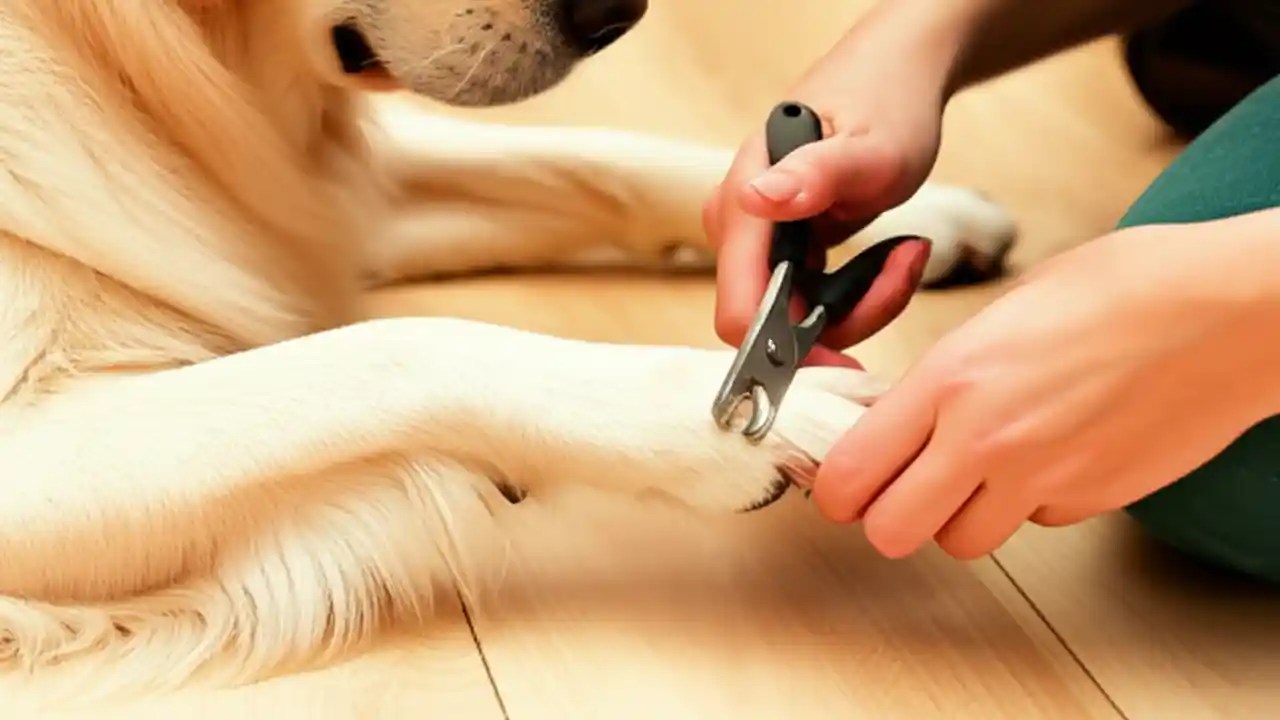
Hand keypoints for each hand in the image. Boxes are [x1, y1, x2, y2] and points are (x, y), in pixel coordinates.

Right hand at [705, 25, 955, 365]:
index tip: (847, 363)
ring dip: (862, 304)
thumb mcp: (867, 146)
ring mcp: (758, 244)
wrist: (894, 79)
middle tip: (903, 267)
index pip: (740, 311)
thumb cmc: (884, 102)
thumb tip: (756, 200)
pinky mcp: (782, 254)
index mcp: (744, 202)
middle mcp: (739, 228)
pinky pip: (815, 304)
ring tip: (906, 252)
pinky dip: (860, 294)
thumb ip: (816, 174)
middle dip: (845, 319)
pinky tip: (893, 252)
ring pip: (800, 321)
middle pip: (774, 325)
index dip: (786, 353)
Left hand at [810, 219, 1279, 559]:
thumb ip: (946, 372)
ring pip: (961, 542)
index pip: (852, 470)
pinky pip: (1033, 523)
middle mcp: (988, 438)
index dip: (836, 488)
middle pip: (891, 531)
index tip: (842, 481)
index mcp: (952, 378)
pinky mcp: (1094, 499)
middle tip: (900, 488)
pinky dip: (1030, 504)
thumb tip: (904, 412)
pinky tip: (1052, 455)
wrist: (1231, 309)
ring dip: (956, 518)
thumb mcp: (1004, 311)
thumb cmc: (1125, 286)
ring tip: (979, 472)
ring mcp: (1044, 477)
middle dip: (887, 516)